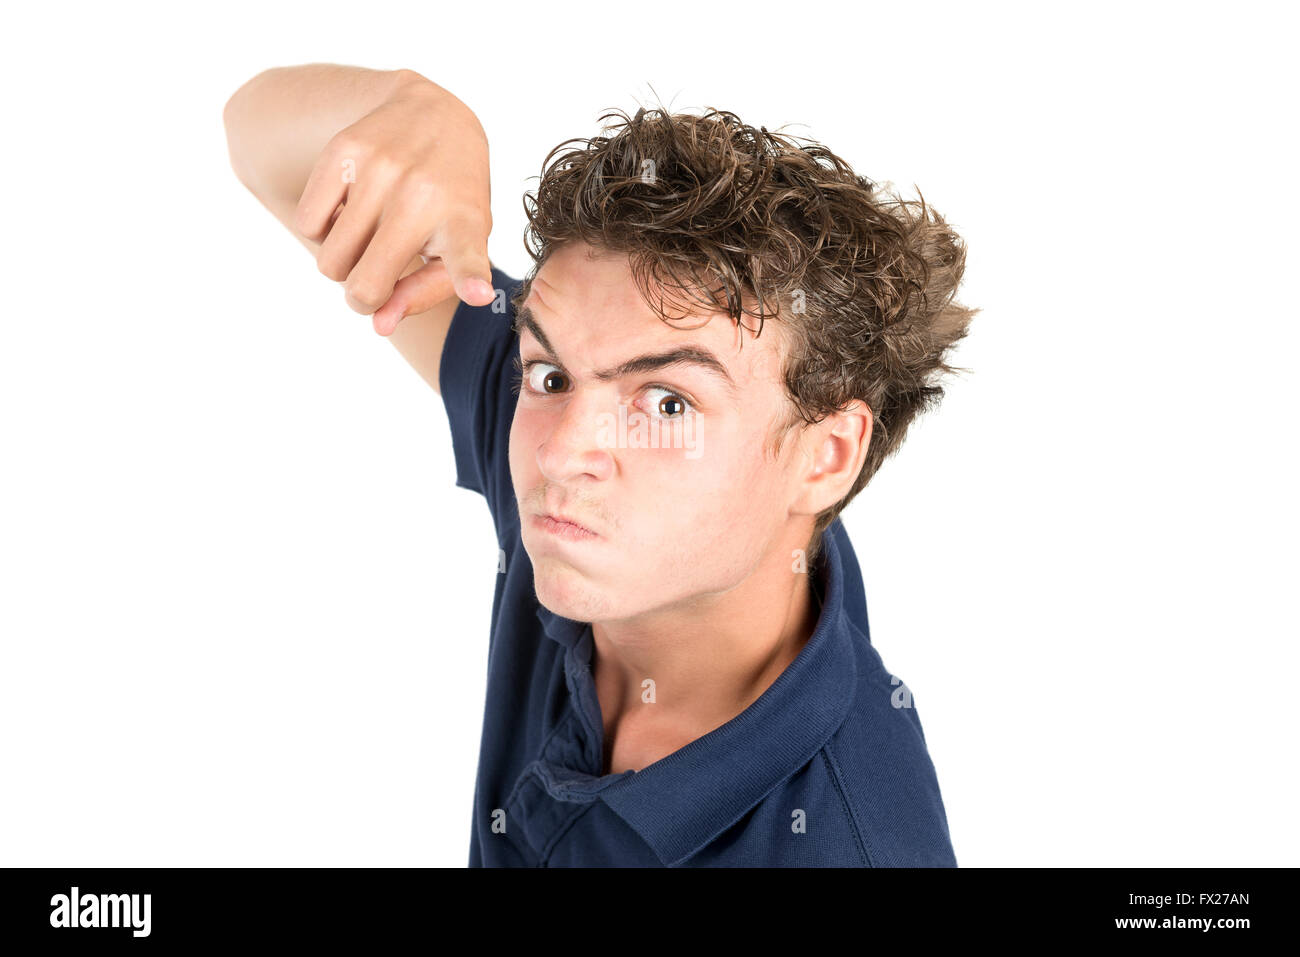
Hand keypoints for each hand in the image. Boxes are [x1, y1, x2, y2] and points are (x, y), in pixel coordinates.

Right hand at [293, 71, 493, 335]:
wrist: (434, 114)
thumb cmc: (450, 201)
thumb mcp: (457, 245)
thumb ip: (424, 293)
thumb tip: (378, 324)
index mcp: (463, 223)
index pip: (468, 258)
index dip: (470, 280)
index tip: (476, 292)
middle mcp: (422, 194)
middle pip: (364, 286)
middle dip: (365, 296)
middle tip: (379, 275)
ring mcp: (379, 169)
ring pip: (330, 262)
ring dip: (343, 263)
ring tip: (368, 237)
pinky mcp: (342, 150)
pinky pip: (307, 224)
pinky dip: (322, 230)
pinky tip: (349, 210)